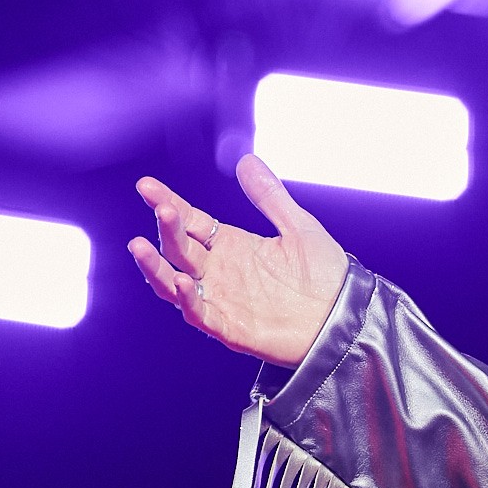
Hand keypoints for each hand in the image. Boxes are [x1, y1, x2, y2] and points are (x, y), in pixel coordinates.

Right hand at [129, 155, 348, 367]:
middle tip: (162, 209)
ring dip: (155, 266)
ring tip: (139, 245)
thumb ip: (270, 197)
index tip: (146, 186)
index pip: (190, 222)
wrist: (348, 316)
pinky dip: (188, 300)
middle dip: (167, 229)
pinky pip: (200, 315)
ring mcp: (222, 300)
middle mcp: (219, 272)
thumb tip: (246, 160)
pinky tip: (181, 281)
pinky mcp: (230, 328)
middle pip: (179, 249)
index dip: (167, 203)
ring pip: (173, 283)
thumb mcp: (300, 228)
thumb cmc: (326, 276)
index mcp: (231, 246)